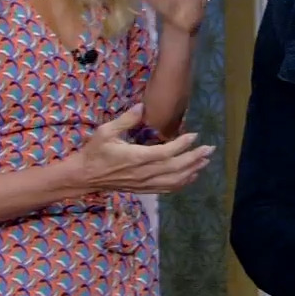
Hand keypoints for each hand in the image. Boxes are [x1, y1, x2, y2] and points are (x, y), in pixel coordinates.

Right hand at [68, 104, 214, 193]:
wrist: (85, 176)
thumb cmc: (95, 152)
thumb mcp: (105, 131)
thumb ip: (125, 119)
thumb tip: (141, 106)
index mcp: (136, 157)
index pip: (165, 153)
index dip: (181, 145)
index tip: (194, 135)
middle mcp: (143, 173)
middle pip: (175, 168)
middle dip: (194, 158)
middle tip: (209, 149)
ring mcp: (144, 183)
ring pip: (173, 180)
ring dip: (192, 171)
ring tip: (205, 161)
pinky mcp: (144, 189)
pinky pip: (167, 188)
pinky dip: (182, 183)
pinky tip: (192, 176)